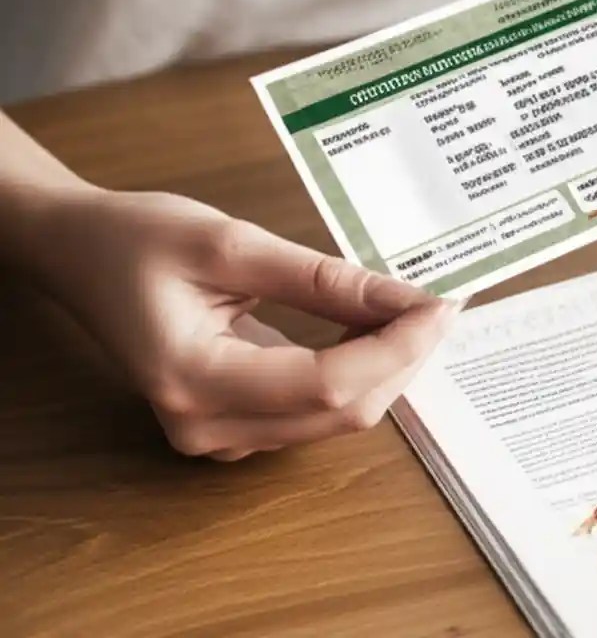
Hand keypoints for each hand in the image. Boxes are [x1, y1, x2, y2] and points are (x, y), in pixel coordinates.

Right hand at [35, 189, 457, 460]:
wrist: (79, 255)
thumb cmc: (137, 238)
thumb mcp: (231, 244)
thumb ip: (320, 280)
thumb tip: (402, 299)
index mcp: (193, 381)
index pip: (326, 385)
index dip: (396, 349)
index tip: (440, 306)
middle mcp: (206, 427)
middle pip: (341, 411)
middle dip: (403, 359)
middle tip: (440, 303)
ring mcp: (219, 435)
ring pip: (335, 417)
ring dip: (386, 367)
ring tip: (417, 312)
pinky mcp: (234, 424)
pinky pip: (315, 410)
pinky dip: (356, 372)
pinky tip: (378, 332)